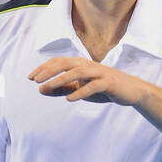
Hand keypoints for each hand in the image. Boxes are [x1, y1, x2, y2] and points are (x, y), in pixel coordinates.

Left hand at [28, 56, 143, 105]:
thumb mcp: (79, 89)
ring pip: (76, 73)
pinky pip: (93, 86)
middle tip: (35, 81)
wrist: (130, 90)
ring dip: (59, 80)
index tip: (30, 78)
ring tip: (45, 88)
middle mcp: (88, 65)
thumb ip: (62, 89)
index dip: (43, 68)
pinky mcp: (108, 82)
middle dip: (48, 71)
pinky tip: (69, 99)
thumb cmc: (102, 89)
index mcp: (80, 64)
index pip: (58, 62)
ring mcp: (99, 72)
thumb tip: (41, 90)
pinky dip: (80, 91)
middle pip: (65, 64)